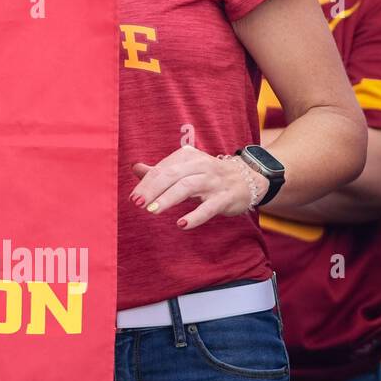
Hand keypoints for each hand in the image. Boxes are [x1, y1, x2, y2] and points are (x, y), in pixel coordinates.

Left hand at [130, 147, 255, 229]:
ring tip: (152, 211)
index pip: (162, 169)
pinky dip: (195, 216)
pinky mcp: (226, 197)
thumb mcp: (184, 169)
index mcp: (187, 156)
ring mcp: (214, 181)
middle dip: (152, 189)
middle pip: (172, 175)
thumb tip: (135, 168)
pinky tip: (181, 224)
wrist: (247, 178)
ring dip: (168, 199)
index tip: (133, 198)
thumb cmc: (208, 175)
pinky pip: (209, 207)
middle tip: (137, 203)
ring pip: (188, 187)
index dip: (146, 183)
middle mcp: (200, 165)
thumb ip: (160, 171)